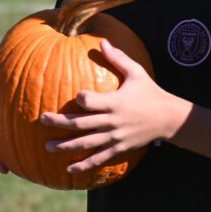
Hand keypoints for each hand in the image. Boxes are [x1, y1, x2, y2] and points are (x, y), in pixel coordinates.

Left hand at [39, 39, 175, 173]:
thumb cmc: (150, 92)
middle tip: (42, 119)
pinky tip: (69, 170)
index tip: (74, 96)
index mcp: (114, 102)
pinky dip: (83, 165)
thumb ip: (118, 58)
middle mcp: (112, 121)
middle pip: (81, 123)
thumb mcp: (136, 72)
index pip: (90, 101)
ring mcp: (114, 137)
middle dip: (60, 122)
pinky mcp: (118, 148)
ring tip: (48, 147)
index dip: (80, 98)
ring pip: (86, 143)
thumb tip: (102, 41)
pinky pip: (98, 158)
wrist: (168, 118)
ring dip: (66, 146)